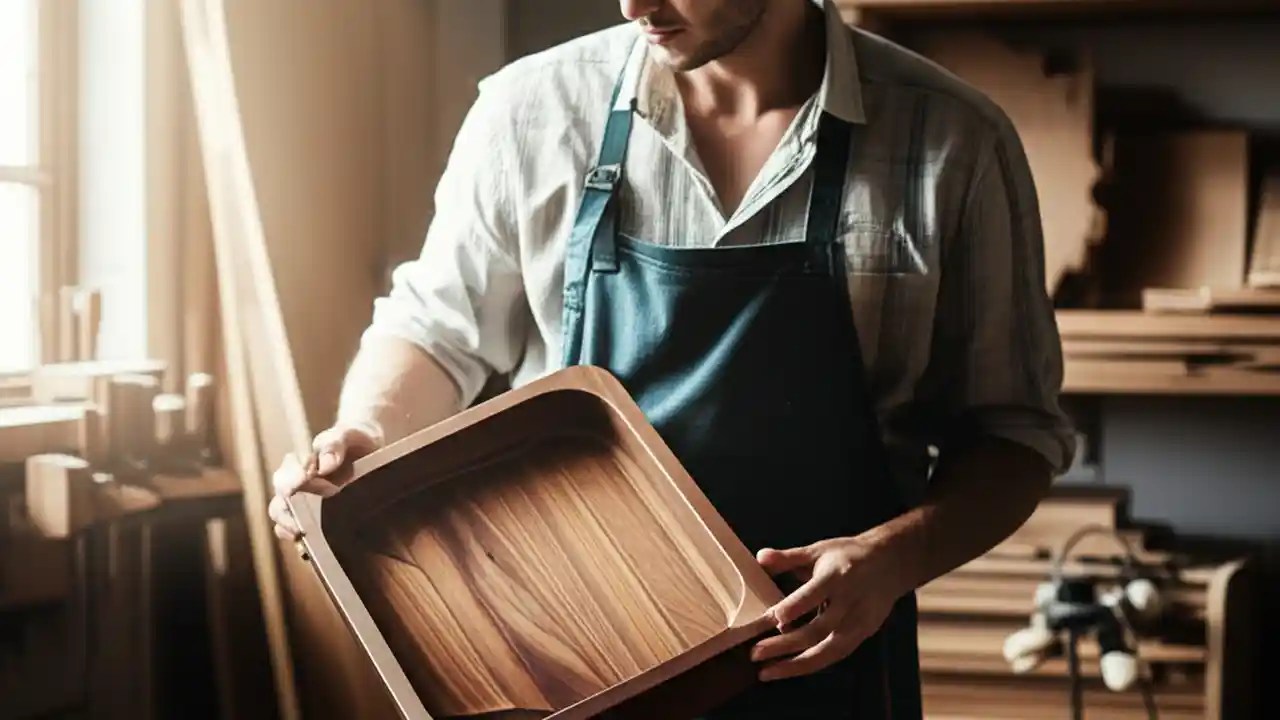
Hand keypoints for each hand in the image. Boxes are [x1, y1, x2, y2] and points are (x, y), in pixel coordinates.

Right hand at [268, 422, 382, 540]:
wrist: (371, 447)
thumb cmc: (354, 439)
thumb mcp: (347, 435)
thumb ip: (334, 444)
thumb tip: (324, 466)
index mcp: (300, 466)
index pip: (286, 478)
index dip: (292, 484)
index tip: (304, 485)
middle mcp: (298, 488)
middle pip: (279, 504)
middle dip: (285, 515)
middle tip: (299, 524)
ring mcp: (308, 505)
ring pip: (286, 522)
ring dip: (290, 531)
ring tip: (302, 539)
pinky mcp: (322, 519)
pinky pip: (306, 535)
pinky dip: (305, 544)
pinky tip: (312, 552)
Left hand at [750, 535, 907, 680]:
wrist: (890, 563)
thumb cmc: (847, 555)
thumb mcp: (818, 550)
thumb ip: (788, 557)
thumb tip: (760, 557)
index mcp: (837, 575)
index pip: (815, 593)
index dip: (795, 607)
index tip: (773, 618)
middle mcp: (850, 602)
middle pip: (817, 629)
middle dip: (785, 644)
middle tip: (755, 653)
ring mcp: (859, 622)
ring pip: (827, 650)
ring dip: (796, 665)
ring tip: (767, 672)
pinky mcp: (863, 634)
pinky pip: (835, 655)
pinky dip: (811, 664)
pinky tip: (788, 669)